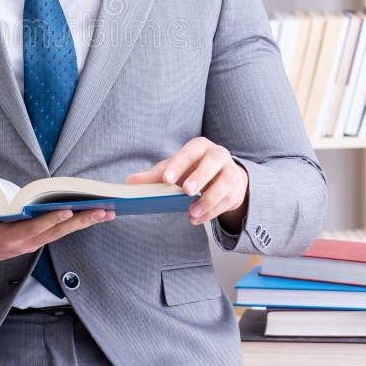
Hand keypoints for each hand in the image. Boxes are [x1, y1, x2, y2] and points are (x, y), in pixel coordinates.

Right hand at [0, 207, 115, 268]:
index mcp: (7, 239)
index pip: (32, 229)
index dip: (49, 221)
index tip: (67, 211)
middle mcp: (23, 242)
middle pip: (56, 232)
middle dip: (79, 221)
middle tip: (102, 211)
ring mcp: (31, 243)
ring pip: (62, 232)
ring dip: (84, 222)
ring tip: (106, 212)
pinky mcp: (34, 240)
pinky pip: (59, 232)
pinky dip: (76, 223)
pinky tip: (92, 215)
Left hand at [125, 137, 248, 231]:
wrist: (221, 175)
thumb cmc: (192, 169)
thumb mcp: (173, 169)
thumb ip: (153, 176)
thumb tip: (129, 183)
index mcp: (199, 146)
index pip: (189, 152)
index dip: (178, 164)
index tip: (167, 180)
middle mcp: (218, 155)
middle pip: (212, 162)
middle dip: (200, 177)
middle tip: (186, 191)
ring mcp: (231, 171)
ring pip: (224, 184)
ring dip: (208, 200)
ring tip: (191, 213)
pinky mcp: (237, 190)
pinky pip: (227, 201)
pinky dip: (212, 212)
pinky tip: (197, 219)